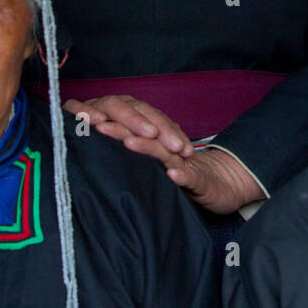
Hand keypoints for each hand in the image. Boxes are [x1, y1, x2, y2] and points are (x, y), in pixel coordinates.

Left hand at [63, 95, 263, 213]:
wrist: (222, 184)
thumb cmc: (179, 176)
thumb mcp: (149, 169)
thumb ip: (126, 161)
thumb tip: (92, 153)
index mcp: (154, 145)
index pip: (130, 130)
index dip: (109, 124)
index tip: (85, 122)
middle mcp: (168, 150)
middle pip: (145, 135)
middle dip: (122, 129)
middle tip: (99, 125)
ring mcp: (185, 164)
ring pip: (165, 153)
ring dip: (148, 147)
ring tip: (128, 143)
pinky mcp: (203, 182)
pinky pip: (193, 178)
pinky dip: (183, 175)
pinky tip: (173, 175)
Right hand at [63, 95, 194, 159]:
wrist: (68, 132)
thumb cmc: (104, 146)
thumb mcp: (131, 147)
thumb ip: (152, 147)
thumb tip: (184, 155)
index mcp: (130, 110)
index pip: (154, 117)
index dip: (171, 132)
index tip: (187, 151)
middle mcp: (115, 105)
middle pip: (139, 109)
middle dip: (158, 126)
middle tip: (173, 146)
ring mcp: (93, 105)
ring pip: (114, 105)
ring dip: (131, 118)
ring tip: (148, 134)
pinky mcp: (69, 111)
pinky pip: (76, 108)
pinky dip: (87, 112)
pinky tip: (97, 122)